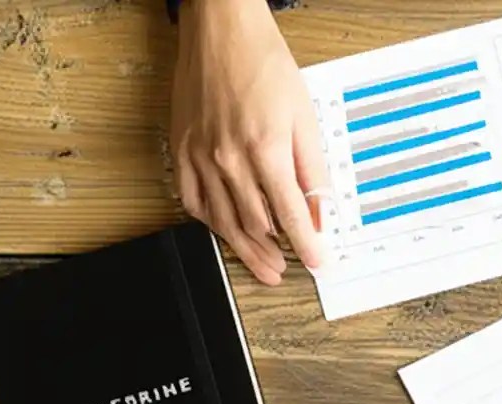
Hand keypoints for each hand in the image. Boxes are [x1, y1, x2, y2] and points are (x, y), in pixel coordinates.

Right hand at [170, 0, 329, 284]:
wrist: (222, 33)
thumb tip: (320, 210)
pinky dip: (209, 221)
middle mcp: (229, 158)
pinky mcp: (181, 149)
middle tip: (285, 272)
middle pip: (255, 225)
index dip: (307, 246)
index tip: (318, 264)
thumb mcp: (305, 118)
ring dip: (243, 248)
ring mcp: (200, 155)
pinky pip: (192, 199)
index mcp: (266, 150)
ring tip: (261, 265)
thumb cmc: (265, 66)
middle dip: (273, 254)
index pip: (290, 215)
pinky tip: (223, 231)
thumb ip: (313, 170)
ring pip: (222, 219)